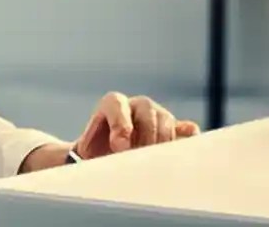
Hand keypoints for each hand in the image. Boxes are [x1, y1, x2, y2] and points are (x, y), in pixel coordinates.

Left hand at [73, 91, 198, 159]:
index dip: (119, 123)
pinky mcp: (176, 130)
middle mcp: (137, 105)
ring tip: (156, 164)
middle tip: (141, 158)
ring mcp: (159, 116)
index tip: (120, 147)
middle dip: (143, 136)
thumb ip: (83, 152)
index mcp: (112, 104)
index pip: (116, 104)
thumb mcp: (85, 152)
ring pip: (166, 120)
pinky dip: (188, 140)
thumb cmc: (95, 156)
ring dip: (162, 142)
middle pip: (146, 110)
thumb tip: (80, 159)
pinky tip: (184, 153)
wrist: (109, 160)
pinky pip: (187, 130)